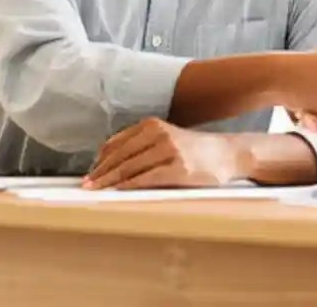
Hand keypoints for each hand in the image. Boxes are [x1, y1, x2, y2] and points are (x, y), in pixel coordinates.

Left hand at [83, 118, 241, 190]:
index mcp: (153, 125)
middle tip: (86, 185)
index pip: (117, 143)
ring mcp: (169, 150)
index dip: (100, 160)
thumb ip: (143, 147)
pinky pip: (146, 178)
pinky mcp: (178, 168)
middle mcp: (159, 134)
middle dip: (100, 172)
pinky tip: (118, 192)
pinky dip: (128, 186)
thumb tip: (113, 166)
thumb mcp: (168, 139)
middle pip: (120, 156)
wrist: (230, 154)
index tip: (89, 173)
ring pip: (129, 167)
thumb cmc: (197, 151)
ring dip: (109, 181)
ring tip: (97, 191)